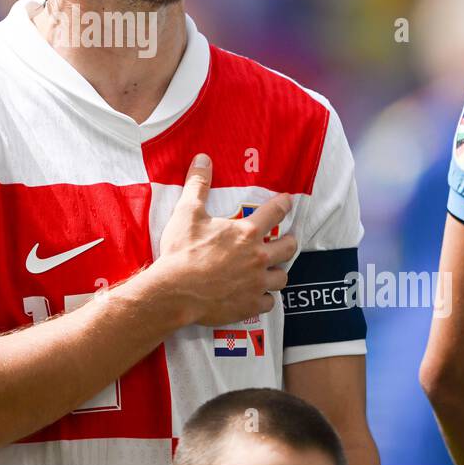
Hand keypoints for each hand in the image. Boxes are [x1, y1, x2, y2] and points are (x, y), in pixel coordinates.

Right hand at [153, 153, 296, 326]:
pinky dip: (265, 298)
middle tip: (285, 240)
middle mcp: (258, 257)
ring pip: (282, 277)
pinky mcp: (249, 305)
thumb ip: (198, 185)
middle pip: (288, 247)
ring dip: (278, 272)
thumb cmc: (182, 251)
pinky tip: (258, 295)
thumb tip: (203, 159)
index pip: (275, 212)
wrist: (174, 291)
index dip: (283, 204)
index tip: (288, 201)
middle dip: (288, 242)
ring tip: (272, 270)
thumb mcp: (187, 213)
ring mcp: (256, 283)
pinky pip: (269, 302)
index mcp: (247, 232)